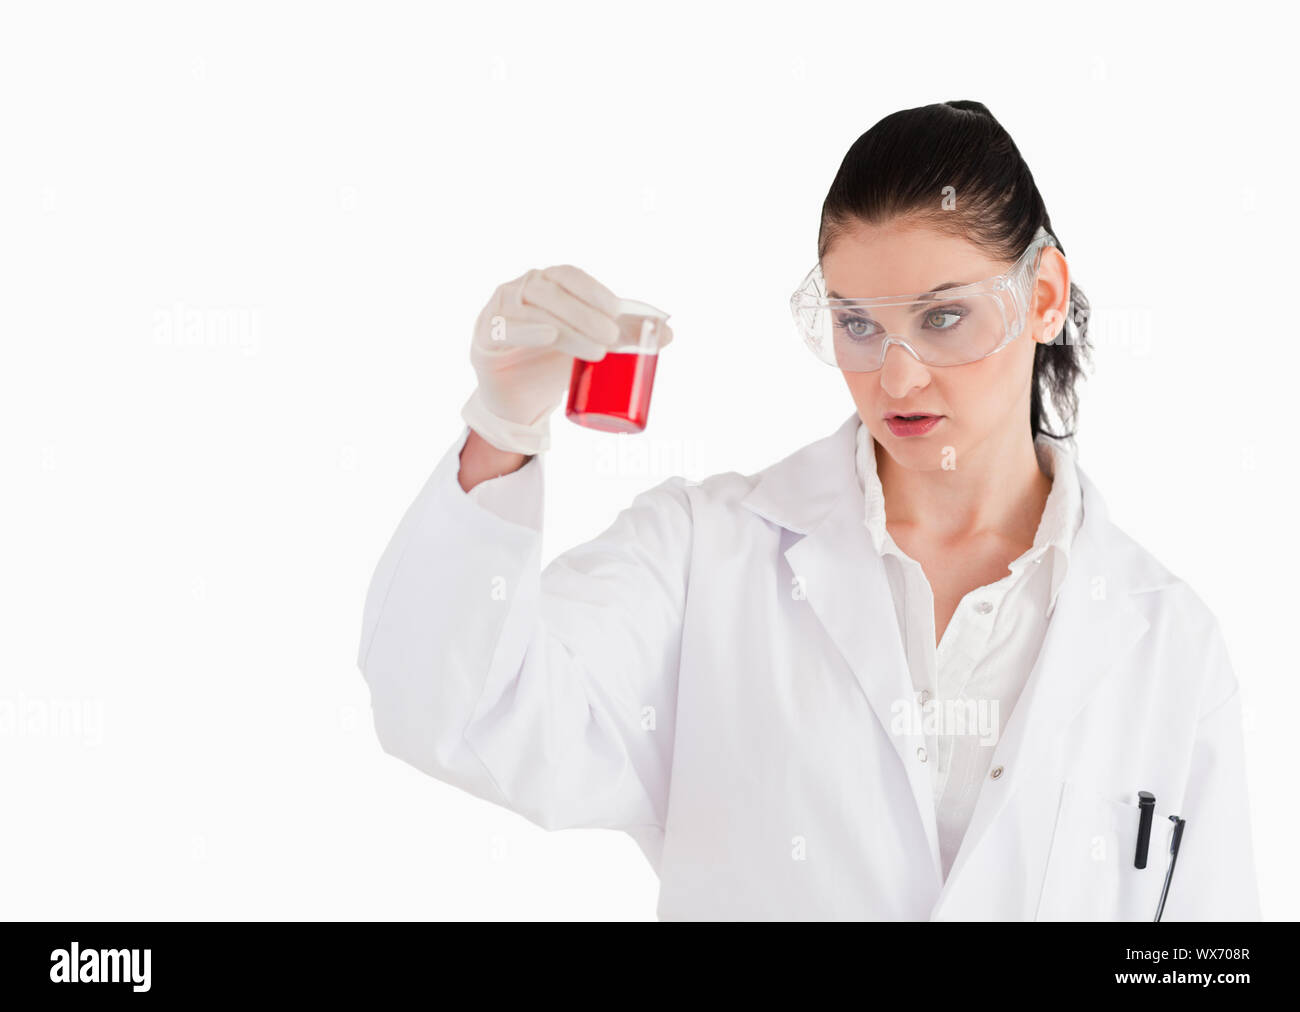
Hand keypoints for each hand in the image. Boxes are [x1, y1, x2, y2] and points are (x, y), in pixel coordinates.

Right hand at [460, 265, 672, 454]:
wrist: (518, 399)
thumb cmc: (554, 362)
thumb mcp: (590, 347)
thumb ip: (623, 336)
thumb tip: (669, 334)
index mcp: (546, 284)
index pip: (569, 276)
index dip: (593, 290)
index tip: (617, 311)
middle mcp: (520, 290)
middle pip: (553, 292)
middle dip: (586, 314)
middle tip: (613, 338)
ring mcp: (499, 311)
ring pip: (533, 310)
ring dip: (568, 328)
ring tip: (596, 351)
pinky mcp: (485, 337)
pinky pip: (505, 328)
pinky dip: (528, 330)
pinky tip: (548, 336)